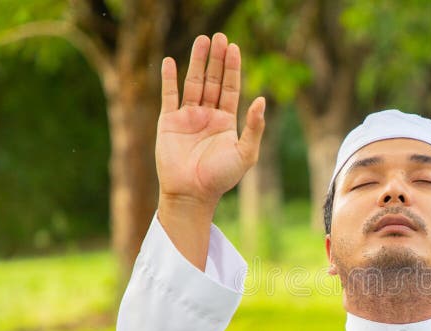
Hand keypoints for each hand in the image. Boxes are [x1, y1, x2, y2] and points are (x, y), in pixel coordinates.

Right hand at [156, 33, 265, 209]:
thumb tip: (261, 100)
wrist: (192, 193)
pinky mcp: (169, 122)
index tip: (234, 47)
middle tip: (219, 36)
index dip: (232, 68)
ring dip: (197, 62)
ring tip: (202, 40)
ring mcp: (188, 118)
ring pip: (193, 83)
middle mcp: (208, 116)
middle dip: (216, 59)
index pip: (230, 88)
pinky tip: (170, 61)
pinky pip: (169, 96)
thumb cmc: (221, 177)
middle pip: (212, 80)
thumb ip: (254, 127)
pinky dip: (169, 79)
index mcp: (226, 122)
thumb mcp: (245, 153)